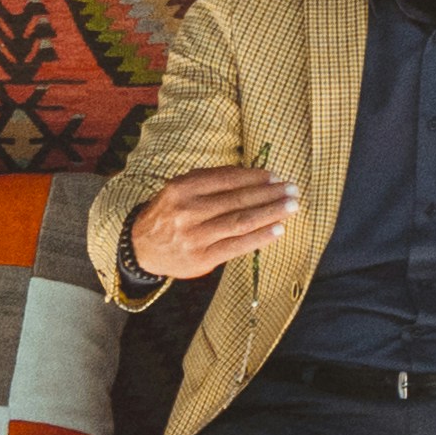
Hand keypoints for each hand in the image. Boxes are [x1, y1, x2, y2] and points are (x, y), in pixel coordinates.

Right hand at [128, 165, 295, 278]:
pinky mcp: (201, 258)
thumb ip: (211, 180)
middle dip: (270, 193)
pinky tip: (278, 229)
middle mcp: (188, 211)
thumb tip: (254, 175)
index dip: (256, 177)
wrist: (143, 247)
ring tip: (291, 206)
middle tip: (292, 189)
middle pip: (238, 200)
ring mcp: (195, 237)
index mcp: (183, 188)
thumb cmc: (171, 213)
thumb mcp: (181, 189)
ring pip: (241, 222)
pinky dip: (260, 237)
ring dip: (271, 213)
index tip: (276, 176)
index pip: (228, 179)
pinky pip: (237, 246)